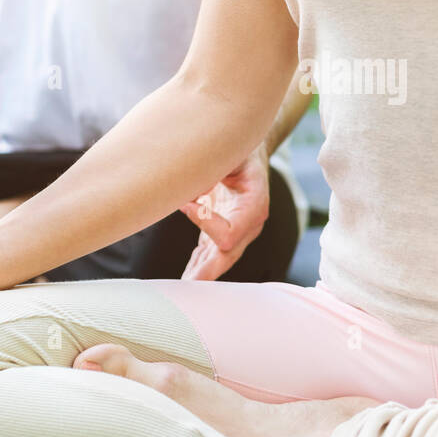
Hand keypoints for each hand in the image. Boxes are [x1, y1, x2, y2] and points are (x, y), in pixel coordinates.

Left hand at [179, 143, 270, 280]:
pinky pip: (210, 253)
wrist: (248, 151)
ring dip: (200, 273)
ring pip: (219, 258)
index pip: (232, 230)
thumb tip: (193, 193)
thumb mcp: (231, 152)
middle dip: (207, 270)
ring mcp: (237, 230)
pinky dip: (197, 265)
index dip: (208, 223)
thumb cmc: (239, 148)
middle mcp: (249, 223)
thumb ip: (216, 169)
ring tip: (183, 288)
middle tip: (189, 284)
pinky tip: (186, 278)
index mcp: (254, 204)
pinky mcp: (223, 231)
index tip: (189, 205)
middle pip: (228, 254)